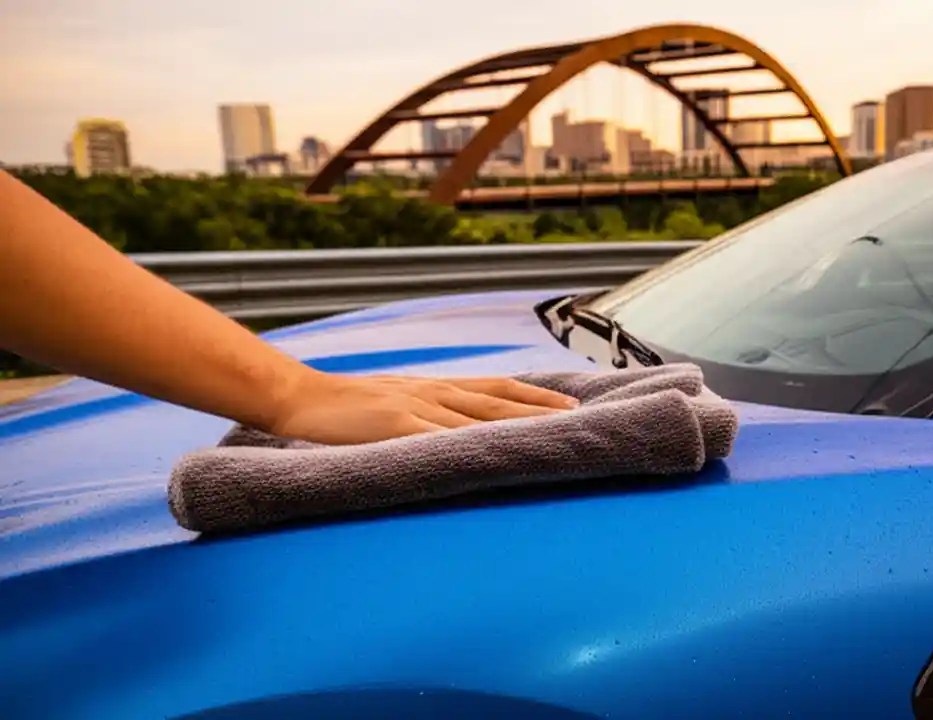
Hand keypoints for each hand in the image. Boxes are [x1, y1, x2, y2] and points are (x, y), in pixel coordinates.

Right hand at [267, 371, 578, 444]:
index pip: (498, 387)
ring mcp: (416, 407)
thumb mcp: (395, 406)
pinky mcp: (395, 424)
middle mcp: (435, 392)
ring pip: (478, 416)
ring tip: (552, 434)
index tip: (571, 404)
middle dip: (541, 409)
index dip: (536, 395)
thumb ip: (428, 417)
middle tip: (580, 418)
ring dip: (517, 425)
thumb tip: (457, 435)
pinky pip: (439, 435)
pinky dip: (469, 443)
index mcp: (436, 387)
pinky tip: (493, 451)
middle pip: (499, 400)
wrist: (299, 396)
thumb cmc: (345, 407)